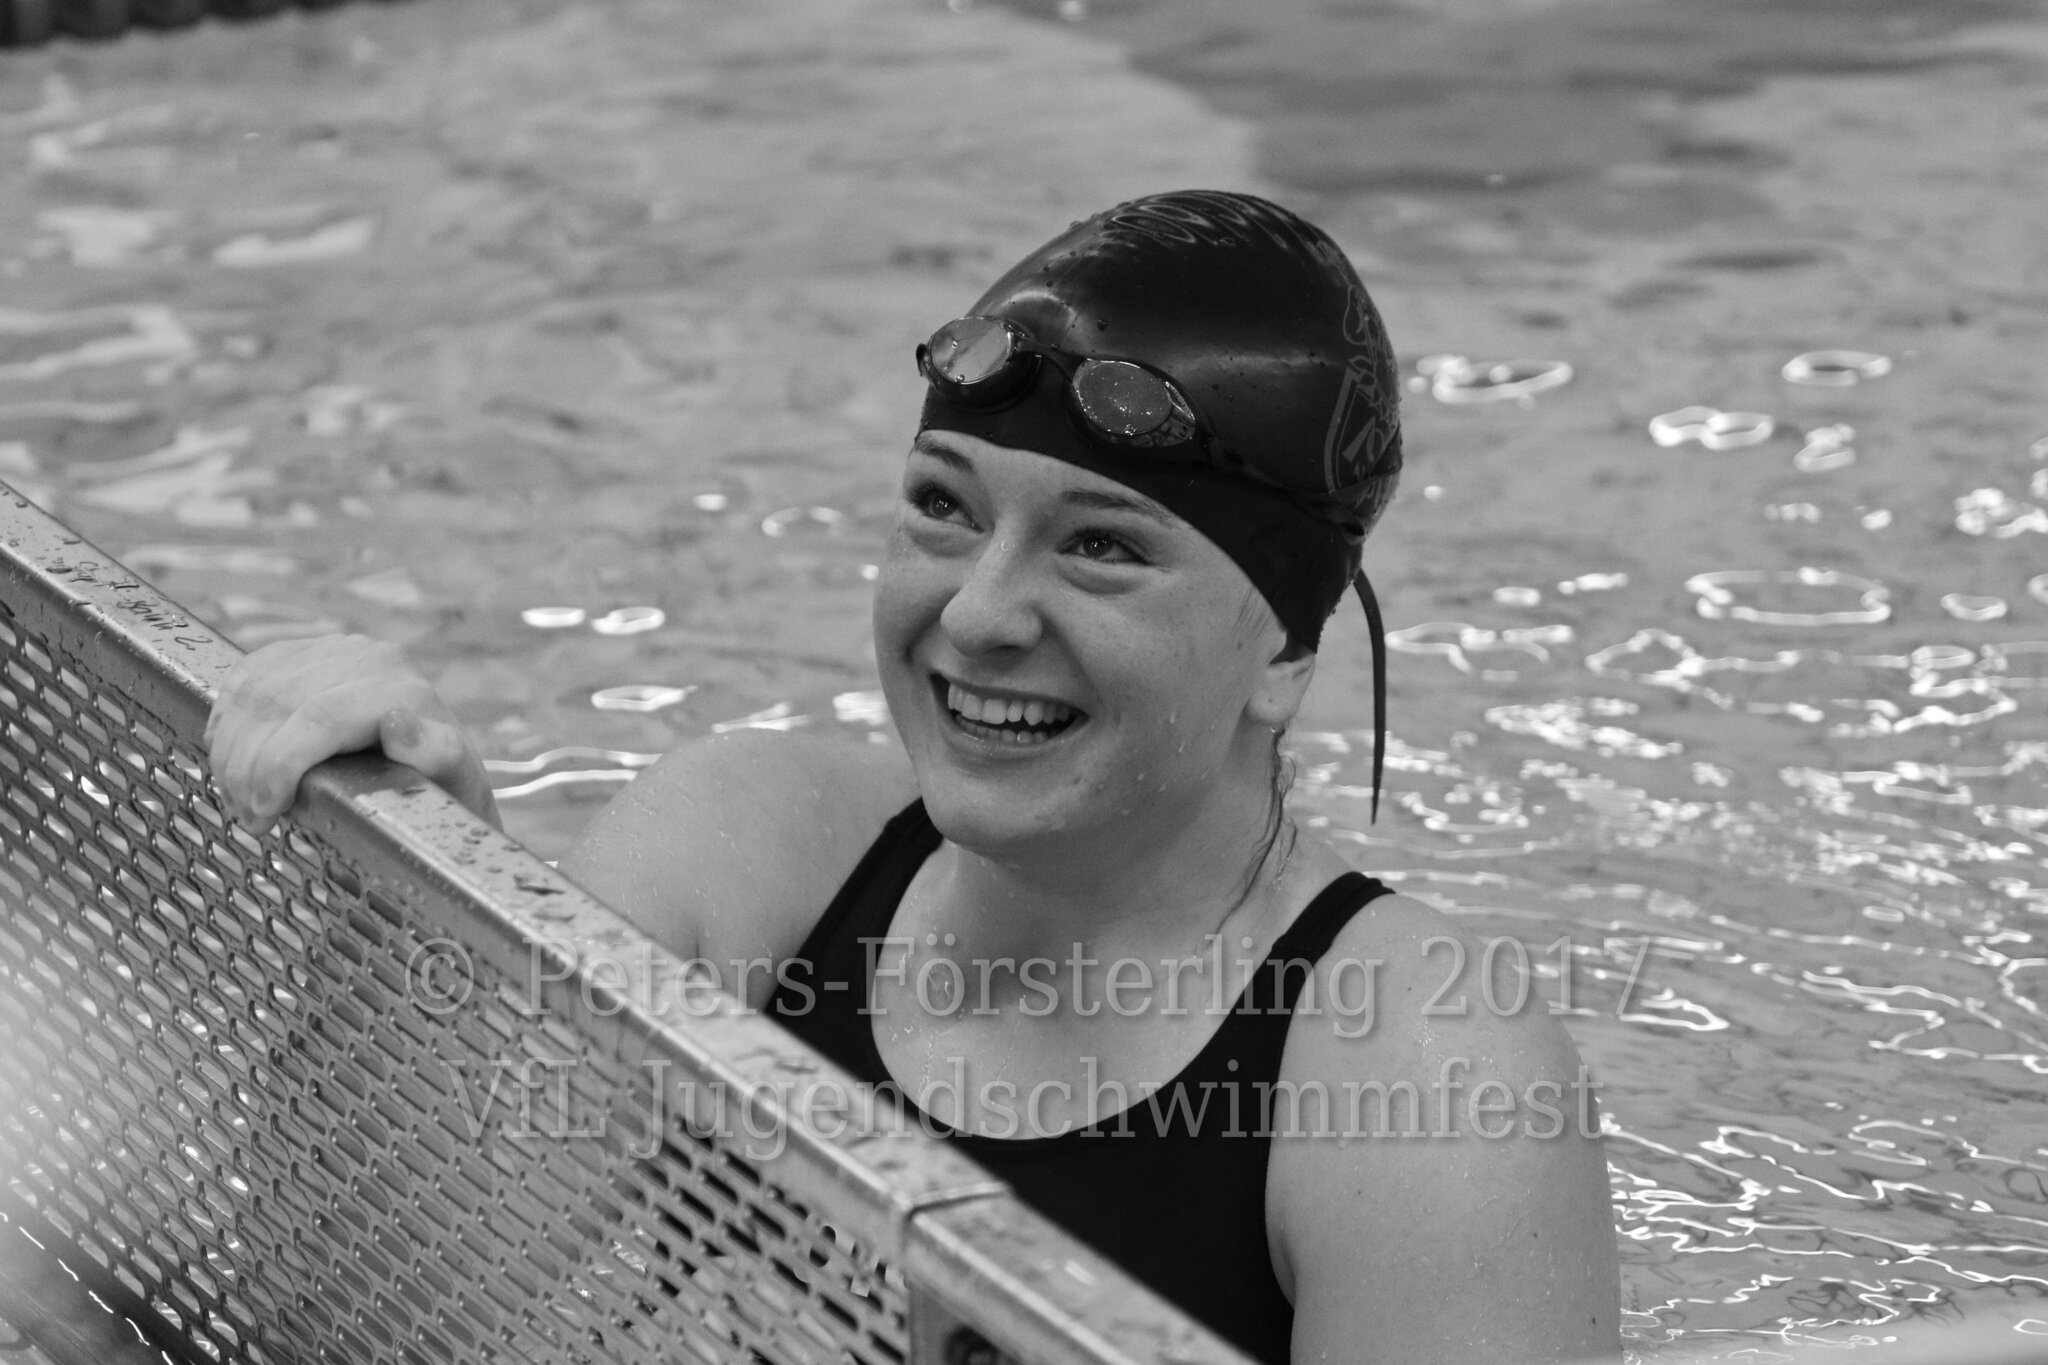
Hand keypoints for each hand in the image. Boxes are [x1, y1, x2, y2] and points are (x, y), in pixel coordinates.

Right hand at [205, 634, 499, 833]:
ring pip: (254, 690)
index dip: (279, 764)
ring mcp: (335, 650)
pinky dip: (227, 717)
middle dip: (248, 766)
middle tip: (249, 818)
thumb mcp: (454, 787)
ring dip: (230, 748)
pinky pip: (247, 675)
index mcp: (406, 691)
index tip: (263, 812)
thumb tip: (397, 722)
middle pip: (279, 703)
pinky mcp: (304, 653)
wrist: (437, 775)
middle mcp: (372, 659)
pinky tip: (225, 753)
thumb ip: (437, 756)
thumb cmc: (444, 794)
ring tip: (238, 797)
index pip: (322, 717)